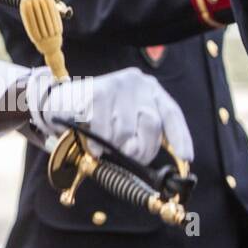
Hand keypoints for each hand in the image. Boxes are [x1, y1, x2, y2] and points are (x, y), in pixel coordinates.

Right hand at [26, 66, 193, 165]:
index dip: (180, 137)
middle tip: (124, 153)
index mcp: (149, 90)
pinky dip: (96, 144)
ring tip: (102, 141)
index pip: (171, 113)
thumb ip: (143, 136)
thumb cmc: (100, 116)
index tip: (186, 159)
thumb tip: (158, 164)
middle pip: (151, 124)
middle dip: (139, 148)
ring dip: (112, 145)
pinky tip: (91, 142)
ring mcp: (116, 85)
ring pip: (124, 132)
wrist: (61, 102)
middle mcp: (136, 82)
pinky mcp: (96, 92)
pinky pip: (103, 131)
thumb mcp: (126, 120)